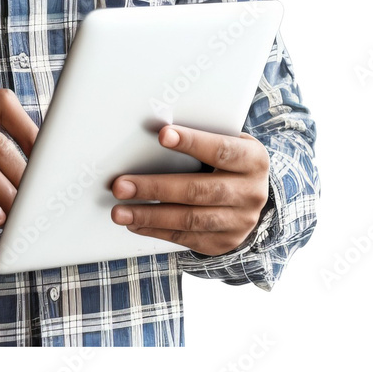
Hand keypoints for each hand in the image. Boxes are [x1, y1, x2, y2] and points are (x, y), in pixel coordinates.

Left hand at [109, 125, 269, 255]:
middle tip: (120, 185)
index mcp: (253, 160)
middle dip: (154, 188)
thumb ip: (200, 137)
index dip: (192, 142)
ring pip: (190, 220)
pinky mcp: (224, 242)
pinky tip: (135, 223)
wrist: (252, 194)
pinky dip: (157, 230)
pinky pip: (186, 238)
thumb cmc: (228, 159)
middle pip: (197, 190)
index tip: (163, 135)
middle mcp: (250, 193)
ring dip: (150, 216)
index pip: (221, 149)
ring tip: (120, 211)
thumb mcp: (226, 142)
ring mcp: (240, 222)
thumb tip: (154, 129)